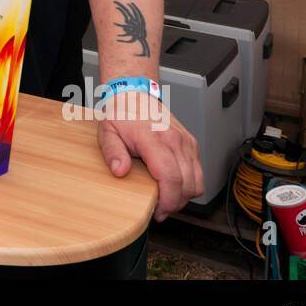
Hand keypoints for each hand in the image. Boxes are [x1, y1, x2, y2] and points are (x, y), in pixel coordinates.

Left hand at [97, 92, 203, 221]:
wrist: (134, 93)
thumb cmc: (121, 113)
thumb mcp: (107, 133)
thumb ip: (112, 152)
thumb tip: (120, 171)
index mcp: (154, 139)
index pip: (171, 178)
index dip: (168, 201)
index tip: (158, 211)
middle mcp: (175, 140)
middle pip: (188, 185)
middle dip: (175, 203)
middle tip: (159, 209)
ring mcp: (186, 141)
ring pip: (198, 181)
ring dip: (184, 196)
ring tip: (166, 198)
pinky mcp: (191, 143)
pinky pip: (198, 172)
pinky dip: (189, 183)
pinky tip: (172, 184)